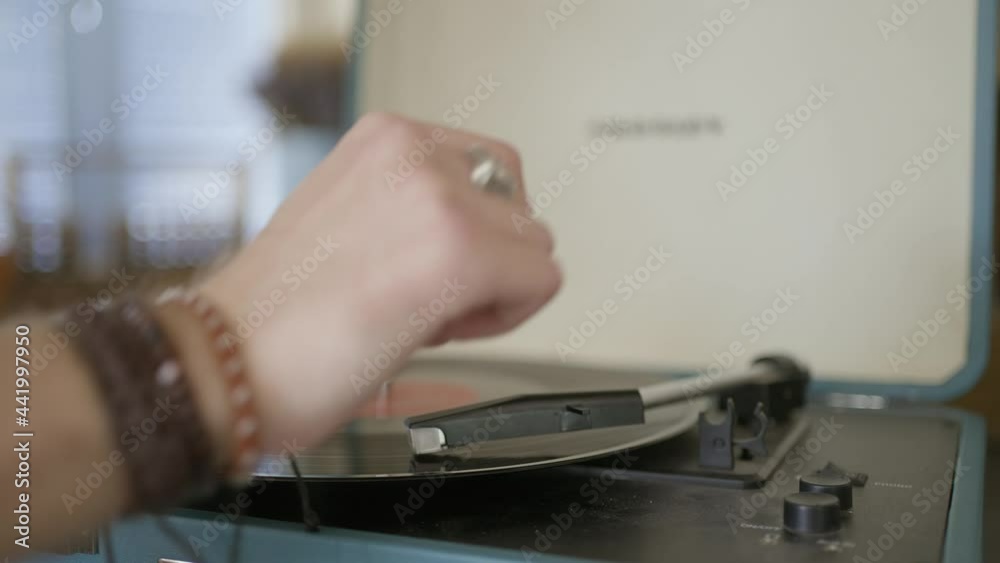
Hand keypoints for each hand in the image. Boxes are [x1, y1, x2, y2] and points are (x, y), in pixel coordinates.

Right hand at [200, 113, 560, 450]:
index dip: (470, 231)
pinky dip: (502, 319)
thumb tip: (479, 234)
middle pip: (517, 201)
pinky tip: (435, 332)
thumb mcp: (350, 221)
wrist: (223, 363)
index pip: (487, 172)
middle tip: (432, 294)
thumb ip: (413, 210)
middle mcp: (414, 152)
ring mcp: (437, 196)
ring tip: (421, 314)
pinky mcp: (460, 249)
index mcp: (387, 140)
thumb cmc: (273, 316)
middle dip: (491, 255)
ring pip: (532, 244)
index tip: (423, 266)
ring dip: (492, 290)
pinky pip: (541, 281)